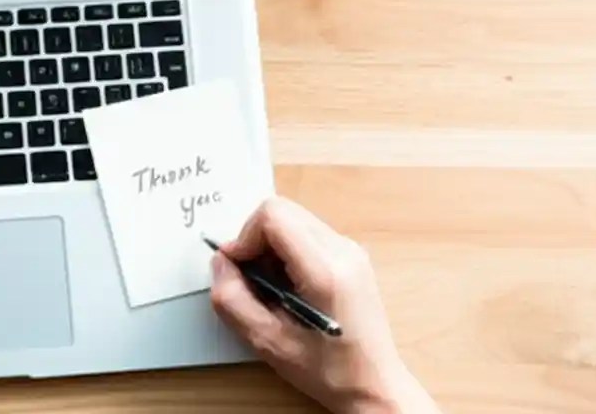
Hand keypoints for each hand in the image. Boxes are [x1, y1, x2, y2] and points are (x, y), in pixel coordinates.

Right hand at [209, 198, 440, 413]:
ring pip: (293, 219)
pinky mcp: (351, 255)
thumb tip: (221, 262)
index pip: (274, 216)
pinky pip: (306, 233)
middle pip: (282, 211)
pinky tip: (291, 286)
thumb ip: (232, 299)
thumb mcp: (267, 342)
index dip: (244, 237)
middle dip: (256, 240)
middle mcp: (343, 251)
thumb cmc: (328, 370)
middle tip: (255, 279)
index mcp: (325, 271)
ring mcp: (351, 250)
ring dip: (271, 247)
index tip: (238, 268)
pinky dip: (287, 251)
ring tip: (275, 287)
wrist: (374, 384)